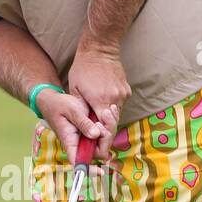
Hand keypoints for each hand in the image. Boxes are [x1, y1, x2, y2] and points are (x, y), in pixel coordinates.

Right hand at [35, 88, 108, 166]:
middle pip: (100, 151)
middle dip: (108, 135)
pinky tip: (110, 110)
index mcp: (71, 142)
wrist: (53, 100)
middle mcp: (80, 144)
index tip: (100, 172)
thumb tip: (96, 135)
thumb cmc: (58, 106)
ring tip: (108, 110)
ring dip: (111, 125)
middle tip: (105, 115)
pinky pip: (106, 132)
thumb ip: (83, 123)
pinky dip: (110, 122)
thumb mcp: (71, 111)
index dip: (89, 170)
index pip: (79, 163)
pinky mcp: (92, 131)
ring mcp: (87, 138)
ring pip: (106, 141)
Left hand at [66, 40, 131, 159]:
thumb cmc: (83, 68)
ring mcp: (122, 94)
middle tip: (98, 143)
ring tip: (97, 121)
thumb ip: (82, 110)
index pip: (105, 128)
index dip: (103, 142)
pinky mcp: (126, 90)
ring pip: (116, 114)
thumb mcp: (75, 90)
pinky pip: (119, 104)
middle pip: (113, 124)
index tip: (100, 152)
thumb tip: (87, 129)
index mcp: (101, 101)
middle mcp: (115, 99)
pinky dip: (111, 108)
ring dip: (108, 119)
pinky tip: (103, 103)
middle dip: (105, 134)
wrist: (100, 48)